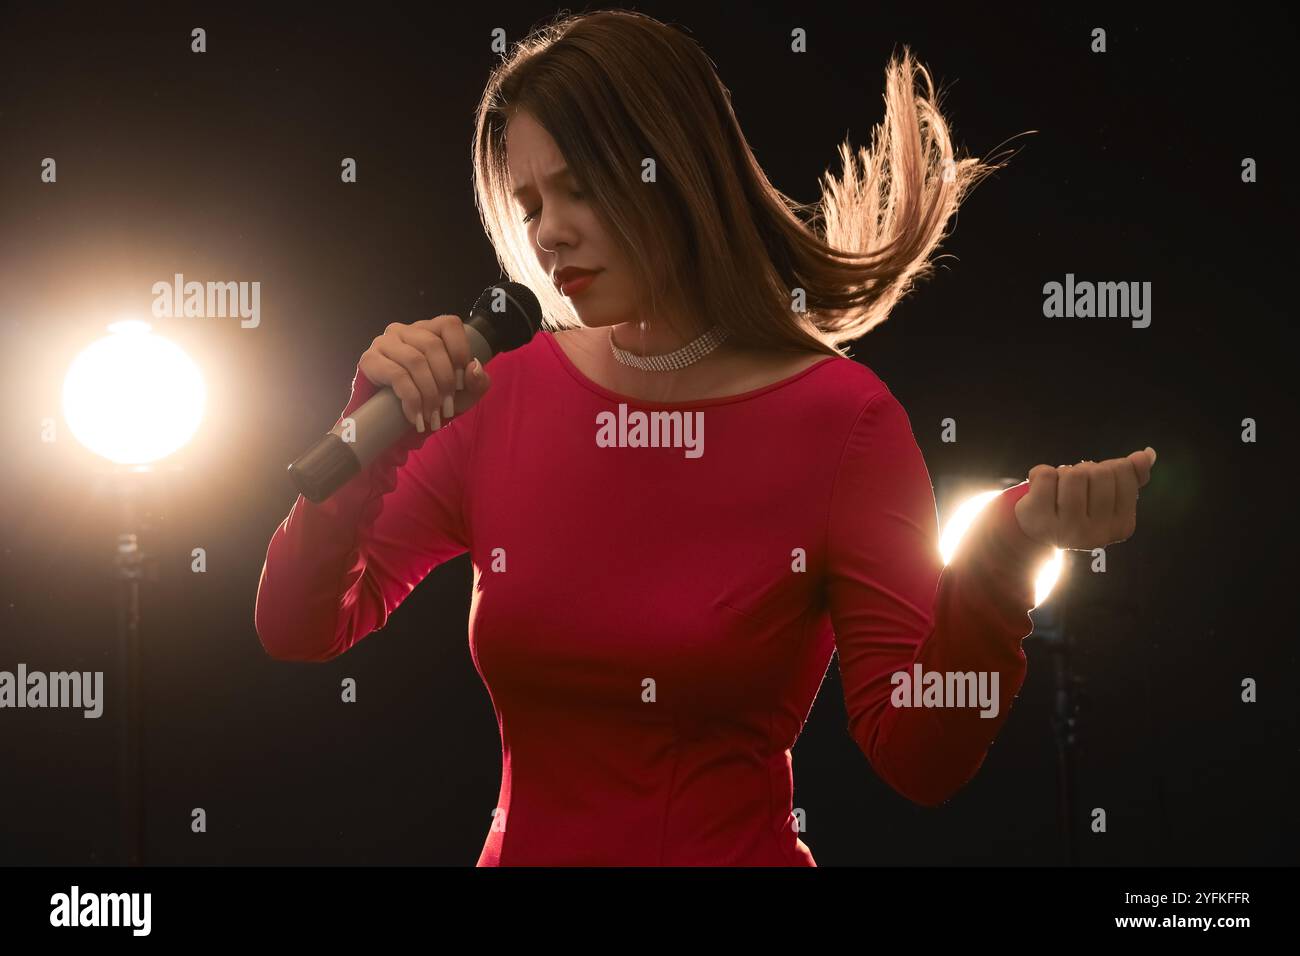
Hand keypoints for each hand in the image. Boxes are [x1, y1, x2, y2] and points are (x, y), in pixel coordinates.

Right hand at [358, 315, 491, 431]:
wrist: (394, 418)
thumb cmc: (432, 397)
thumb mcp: (462, 393)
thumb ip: (477, 381)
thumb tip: (474, 368)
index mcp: (430, 330)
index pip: (450, 324)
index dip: (460, 350)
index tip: (462, 381)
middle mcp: (405, 330)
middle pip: (433, 346)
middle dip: (445, 381)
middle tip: (448, 407)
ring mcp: (385, 342)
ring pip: (415, 361)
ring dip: (429, 393)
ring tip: (433, 416)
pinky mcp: (370, 360)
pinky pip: (396, 375)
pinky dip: (411, 399)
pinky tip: (416, 416)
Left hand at [1014, 447, 1155, 549]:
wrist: (1038, 533)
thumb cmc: (1078, 509)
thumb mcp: (1108, 497)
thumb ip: (1131, 477)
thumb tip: (1147, 454)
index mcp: (1122, 526)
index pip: (1123, 472)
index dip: (1107, 466)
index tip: (1096, 482)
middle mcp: (1097, 534)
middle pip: (1099, 472)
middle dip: (1085, 470)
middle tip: (1075, 486)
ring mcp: (1067, 530)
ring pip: (1073, 474)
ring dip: (1064, 473)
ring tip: (1059, 488)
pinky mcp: (1039, 521)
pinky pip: (1046, 475)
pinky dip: (1041, 473)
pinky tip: (1041, 490)